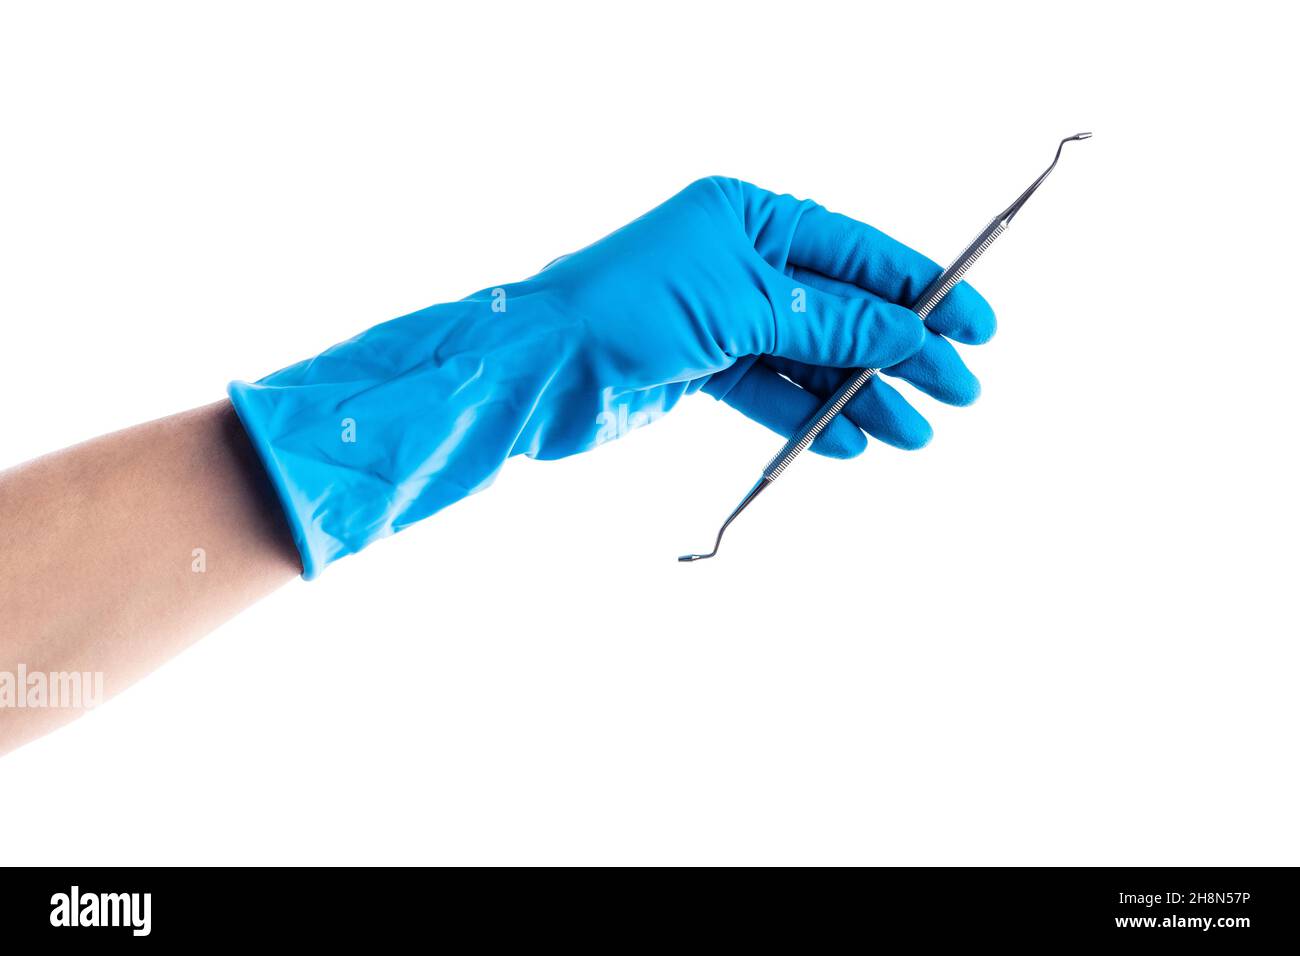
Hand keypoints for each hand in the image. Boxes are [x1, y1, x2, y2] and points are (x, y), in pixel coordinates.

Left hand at [229, 177, 994, 575]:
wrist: (536, 371)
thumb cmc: (621, 309)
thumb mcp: (740, 305)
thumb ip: (828, 319)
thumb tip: (907, 332)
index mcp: (746, 217)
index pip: (853, 251)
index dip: (919, 287)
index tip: (973, 324)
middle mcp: (736, 260)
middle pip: (840, 306)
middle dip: (899, 350)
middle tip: (957, 391)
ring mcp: (719, 316)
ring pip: (810, 356)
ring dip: (860, 394)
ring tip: (912, 433)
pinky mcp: (699, 367)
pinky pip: (770, 391)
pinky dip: (808, 415)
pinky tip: (848, 441)